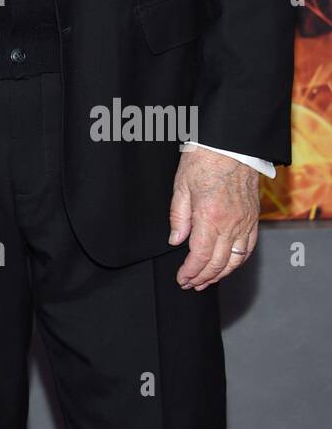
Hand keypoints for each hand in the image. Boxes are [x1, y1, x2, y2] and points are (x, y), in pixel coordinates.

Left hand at [168, 150, 259, 290]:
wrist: (231, 144)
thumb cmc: (203, 160)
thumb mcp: (181, 186)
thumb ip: (179, 217)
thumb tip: (176, 241)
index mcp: (210, 217)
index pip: (200, 256)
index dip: (191, 272)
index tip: (182, 279)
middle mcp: (231, 224)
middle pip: (218, 263)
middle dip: (203, 278)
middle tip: (191, 284)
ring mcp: (245, 222)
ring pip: (236, 259)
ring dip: (221, 274)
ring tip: (207, 281)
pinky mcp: (253, 217)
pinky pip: (249, 247)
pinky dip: (238, 261)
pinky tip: (228, 264)